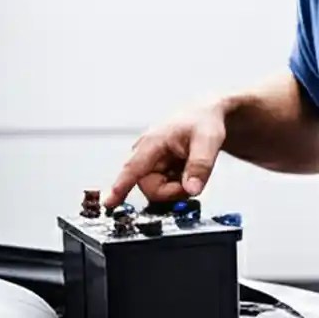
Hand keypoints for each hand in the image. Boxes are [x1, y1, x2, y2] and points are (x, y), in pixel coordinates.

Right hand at [103, 104, 227, 208]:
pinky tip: (186, 170)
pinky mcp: (156, 169)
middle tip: (193, 181)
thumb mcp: (209, 141)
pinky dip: (178, 185)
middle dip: (173, 191)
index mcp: (153, 141)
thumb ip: (200, 166)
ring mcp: (150, 162)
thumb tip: (192, 189)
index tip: (108, 202)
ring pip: (158, 191)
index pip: (133, 168)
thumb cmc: (204, 122)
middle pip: (150, 188)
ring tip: (190, 169)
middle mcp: (146, 152)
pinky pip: (164, 188)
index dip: (120, 187)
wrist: (208, 115)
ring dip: (176, 188)